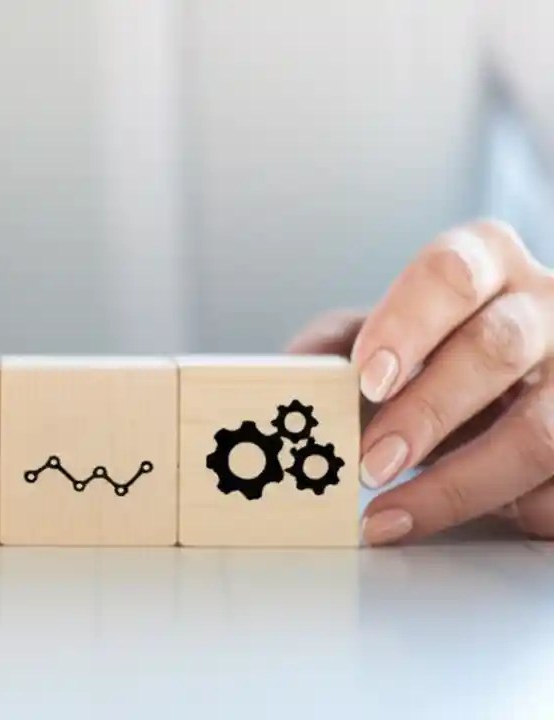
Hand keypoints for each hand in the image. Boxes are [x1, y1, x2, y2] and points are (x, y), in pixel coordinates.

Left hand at [291, 219, 553, 544]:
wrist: (505, 377)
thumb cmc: (436, 347)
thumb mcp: (381, 331)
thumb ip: (334, 344)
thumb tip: (289, 379)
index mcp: (487, 261)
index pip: (451, 274)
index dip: (406, 325)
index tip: (364, 376)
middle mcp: (544, 307)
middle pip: (496, 349)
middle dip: (427, 412)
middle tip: (369, 460)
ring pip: (539, 432)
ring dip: (457, 483)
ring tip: (390, 513)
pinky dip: (504, 512)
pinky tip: (455, 519)